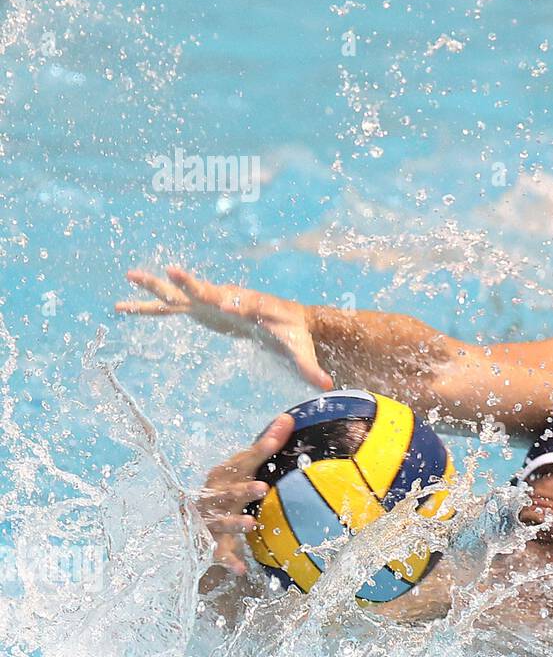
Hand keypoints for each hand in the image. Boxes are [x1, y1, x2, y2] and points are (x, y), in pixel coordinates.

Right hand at [115, 266, 332, 389]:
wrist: (291, 319)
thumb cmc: (295, 333)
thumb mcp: (301, 350)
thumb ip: (310, 366)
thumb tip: (325, 384)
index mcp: (247, 305)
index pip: (230, 299)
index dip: (214, 293)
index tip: (199, 285)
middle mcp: (227, 298)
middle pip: (202, 289)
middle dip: (187, 283)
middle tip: (169, 272)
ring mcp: (211, 302)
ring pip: (179, 294)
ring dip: (155, 286)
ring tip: (129, 275)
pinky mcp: (202, 309)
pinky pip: (171, 307)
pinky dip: (150, 306)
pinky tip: (123, 305)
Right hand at [192, 414, 293, 573]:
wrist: (194, 516)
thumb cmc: (228, 486)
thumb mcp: (244, 466)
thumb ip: (266, 445)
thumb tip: (288, 417)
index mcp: (222, 475)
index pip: (241, 462)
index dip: (258, 452)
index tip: (274, 442)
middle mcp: (213, 496)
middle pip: (227, 493)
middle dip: (242, 490)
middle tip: (261, 488)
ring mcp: (210, 521)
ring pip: (221, 522)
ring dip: (235, 523)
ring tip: (251, 525)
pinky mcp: (212, 542)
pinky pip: (219, 553)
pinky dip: (228, 562)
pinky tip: (240, 570)